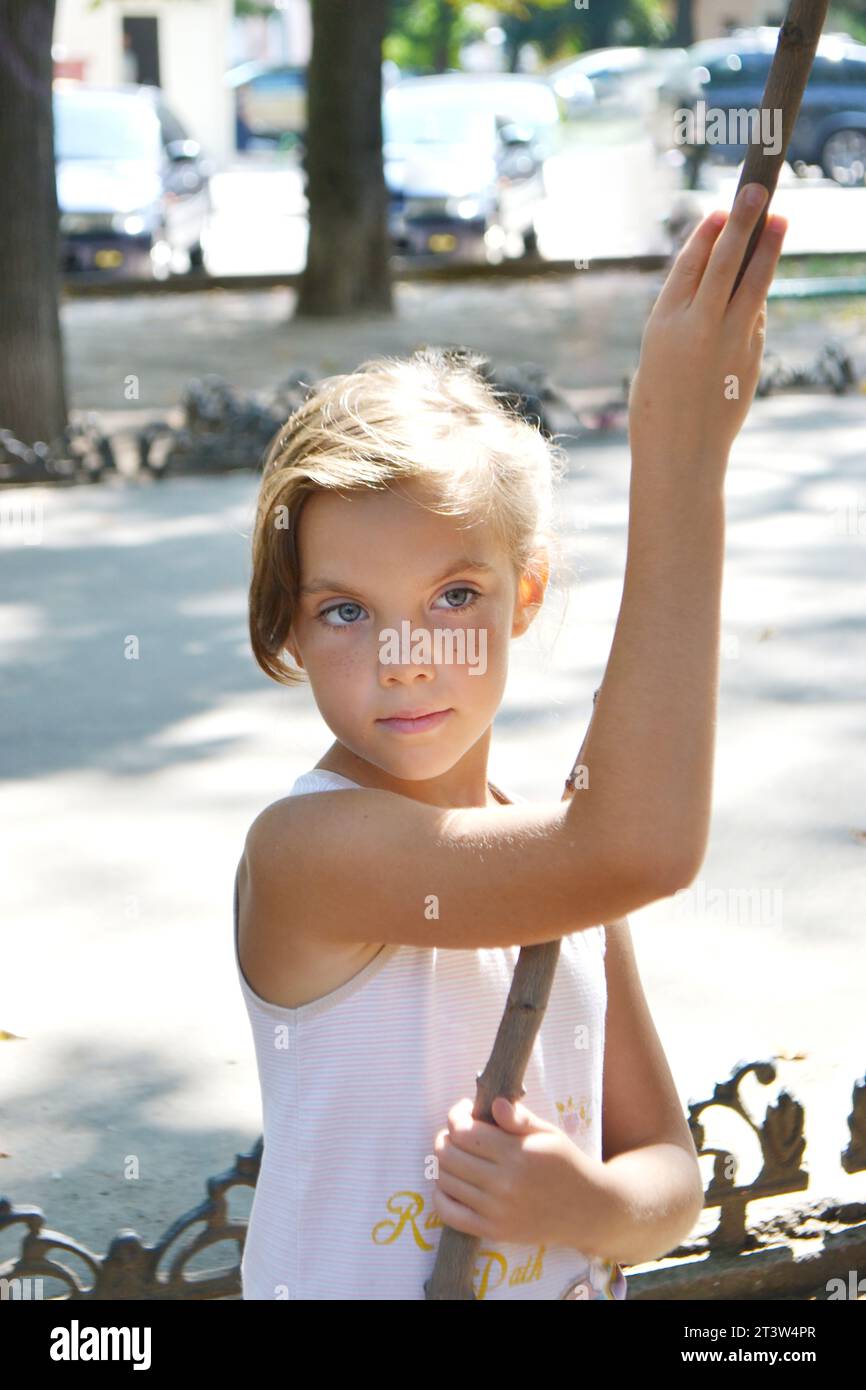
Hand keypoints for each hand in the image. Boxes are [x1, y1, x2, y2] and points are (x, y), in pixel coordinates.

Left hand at [432, 1095, 614, 1251]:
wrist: (587, 1210)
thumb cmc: (566, 1164)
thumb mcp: (549, 1134)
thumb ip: (519, 1119)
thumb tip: (494, 1104)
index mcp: (518, 1153)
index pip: (464, 1131)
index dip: (456, 1115)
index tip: (465, 1110)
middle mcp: (504, 1183)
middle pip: (448, 1154)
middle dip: (446, 1136)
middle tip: (459, 1132)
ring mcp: (496, 1211)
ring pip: (445, 1180)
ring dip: (444, 1163)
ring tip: (459, 1155)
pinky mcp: (493, 1231)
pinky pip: (449, 1214)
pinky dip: (441, 1195)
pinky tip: (452, 1183)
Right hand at [628, 183, 787, 471]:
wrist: (680, 451)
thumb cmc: (659, 403)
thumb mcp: (657, 352)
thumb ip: (685, 317)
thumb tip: (724, 282)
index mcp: (664, 323)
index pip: (689, 265)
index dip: (707, 234)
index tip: (721, 210)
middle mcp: (698, 327)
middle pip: (725, 263)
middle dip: (743, 223)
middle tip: (758, 191)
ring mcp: (728, 341)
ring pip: (753, 283)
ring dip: (769, 247)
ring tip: (780, 220)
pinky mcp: (750, 356)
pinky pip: (755, 317)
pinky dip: (757, 297)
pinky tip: (761, 280)